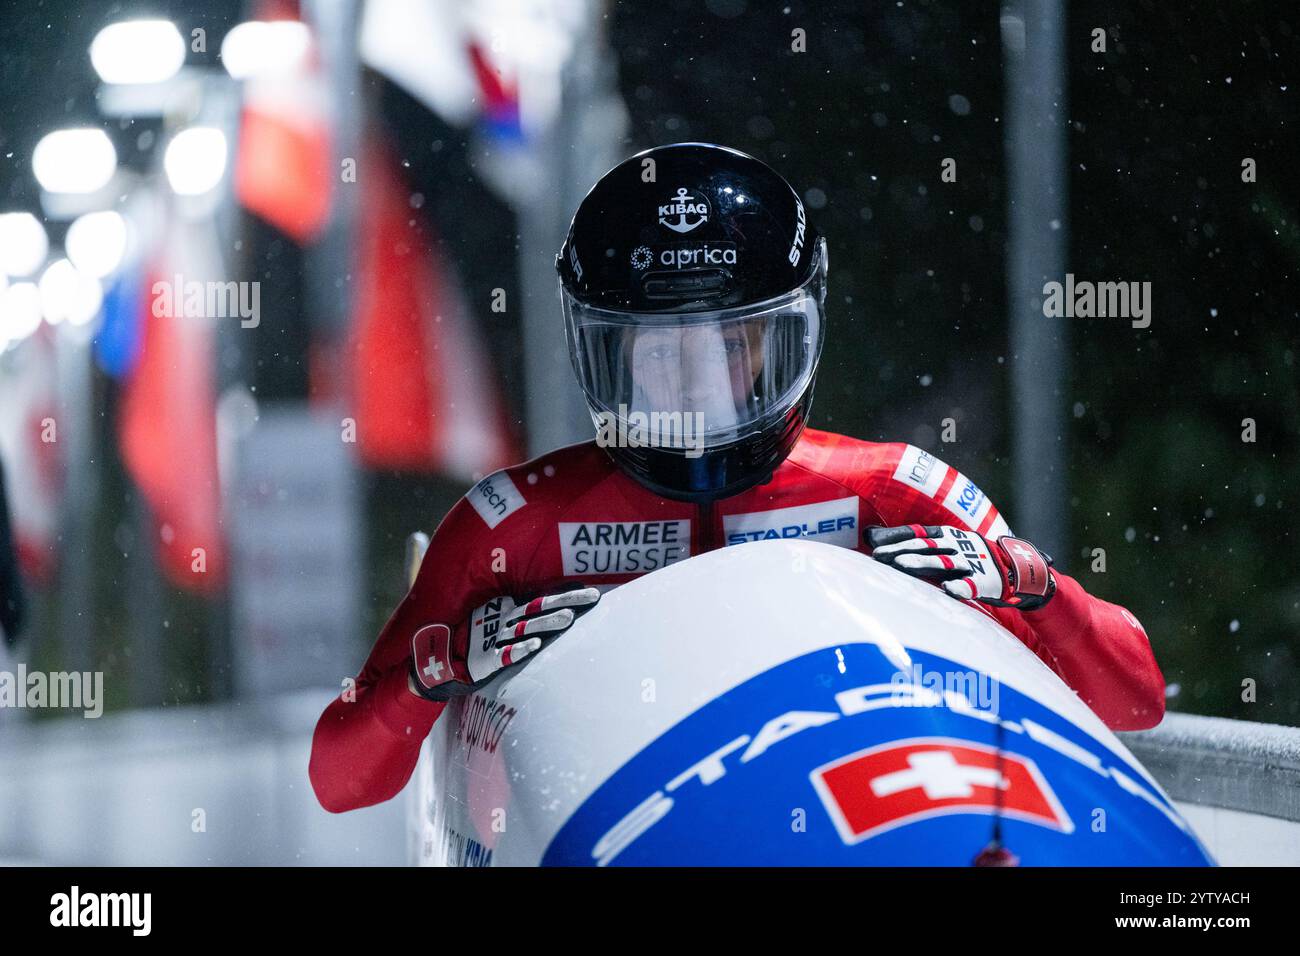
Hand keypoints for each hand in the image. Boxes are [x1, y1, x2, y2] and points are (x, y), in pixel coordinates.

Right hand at [409, 586, 599, 700]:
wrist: (436, 662)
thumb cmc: (472, 641)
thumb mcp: (496, 623)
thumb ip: (520, 615)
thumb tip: (553, 611)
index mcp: (507, 610)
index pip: (541, 599)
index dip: (565, 595)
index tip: (591, 591)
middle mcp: (503, 621)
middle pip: (539, 608)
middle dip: (566, 603)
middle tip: (593, 598)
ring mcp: (494, 639)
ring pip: (525, 628)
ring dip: (547, 623)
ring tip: (569, 619)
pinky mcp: (485, 660)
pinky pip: (504, 655)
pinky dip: (519, 650)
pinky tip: (535, 646)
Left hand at [866, 524, 1054, 609]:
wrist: (1019, 569)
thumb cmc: (970, 559)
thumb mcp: (946, 546)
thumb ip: (914, 543)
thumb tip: (870, 536)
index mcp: (949, 535)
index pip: (918, 533)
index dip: (896, 537)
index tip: (872, 542)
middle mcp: (958, 545)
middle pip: (925, 546)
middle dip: (901, 551)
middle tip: (878, 558)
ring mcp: (972, 563)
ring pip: (943, 563)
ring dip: (921, 563)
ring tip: (901, 565)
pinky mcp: (987, 582)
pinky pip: (972, 585)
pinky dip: (960, 587)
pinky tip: (949, 591)